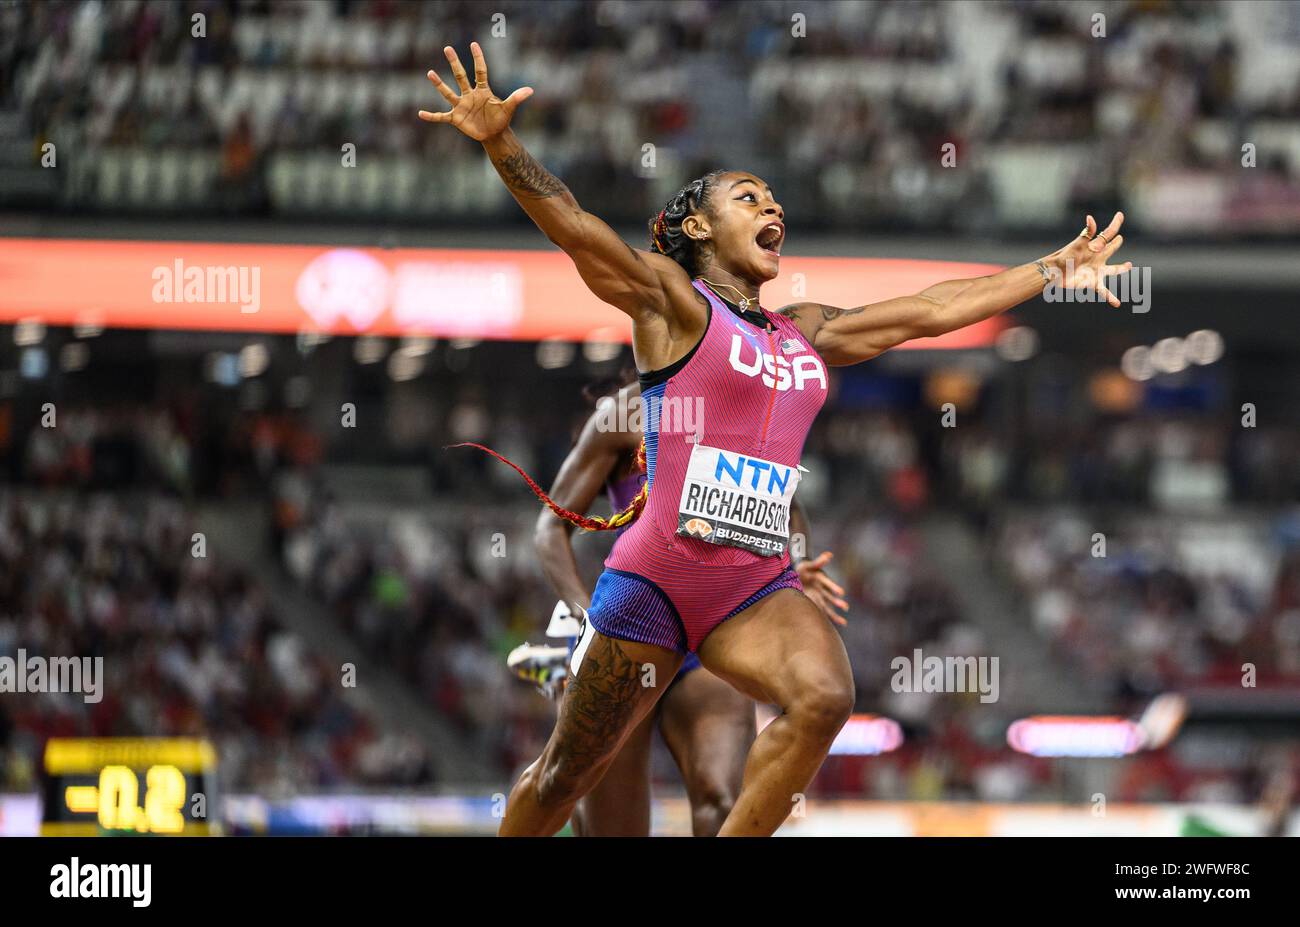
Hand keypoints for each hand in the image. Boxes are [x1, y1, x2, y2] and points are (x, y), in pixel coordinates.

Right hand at [418, 41, 532, 141]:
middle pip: (460, 76)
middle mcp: (469, 95)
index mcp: (482, 90)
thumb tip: (530, 90)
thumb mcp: (508, 108)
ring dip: (439, 84)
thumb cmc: (501, 119)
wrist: (494, 134)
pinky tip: (421, 114)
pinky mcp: (456, 118)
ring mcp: (461, 105)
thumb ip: (516, 98)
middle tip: (447, 48)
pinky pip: (441, 116)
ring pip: (448, 93)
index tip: (473, 44)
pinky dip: (431, 116)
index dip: (478, 58)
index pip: (480, 71)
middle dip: (454, 62)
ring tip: (430, 73)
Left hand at [796, 551, 848, 625]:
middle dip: (837, 602)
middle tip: (845, 607)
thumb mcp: (810, 564)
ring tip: (844, 622)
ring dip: (835, 615)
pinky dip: (827, 619)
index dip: (834, 587)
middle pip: (830, 597)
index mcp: (822, 580)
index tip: (840, 592)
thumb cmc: (804, 569)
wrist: (797, 575)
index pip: (828, 584)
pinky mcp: (814, 604)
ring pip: (828, 608)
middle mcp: (822, 590)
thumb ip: (819, 561)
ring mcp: (819, 598)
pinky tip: (836, 626)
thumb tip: (829, 554)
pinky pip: (821, 613)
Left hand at [1042, 212, 1132, 307]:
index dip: (1115, 224)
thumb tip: (1090, 218)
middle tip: (1119, 239)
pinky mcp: (1093, 283)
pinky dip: (1111, 298)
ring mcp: (1096, 271)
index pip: (1108, 233)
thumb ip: (1087, 233)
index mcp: (1095, 247)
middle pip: (1111, 249)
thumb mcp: (1077, 245)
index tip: (1120, 214)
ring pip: (1113, 269)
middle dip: (1115, 244)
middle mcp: (1097, 258)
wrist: (1055, 274)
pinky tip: (1117, 304)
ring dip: (1121, 268)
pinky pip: (1105, 291)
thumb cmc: (1064, 258)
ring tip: (1129, 265)